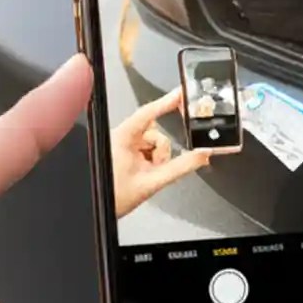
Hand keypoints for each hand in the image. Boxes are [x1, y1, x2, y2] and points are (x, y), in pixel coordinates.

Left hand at [111, 88, 211, 217]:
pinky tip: (144, 172)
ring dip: (156, 158)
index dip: (167, 101)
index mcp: (122, 137)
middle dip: (161, 151)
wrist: (100, 209)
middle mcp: (121, 137)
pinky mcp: (125, 151)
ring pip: (153, 142)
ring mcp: (123, 144)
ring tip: (146, 174)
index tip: (182, 93)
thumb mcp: (153, 182)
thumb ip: (181, 168)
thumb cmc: (115, 196)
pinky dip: (151, 160)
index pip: (149, 112)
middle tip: (156, 168)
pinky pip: (147, 149)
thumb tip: (202, 155)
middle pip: (155, 133)